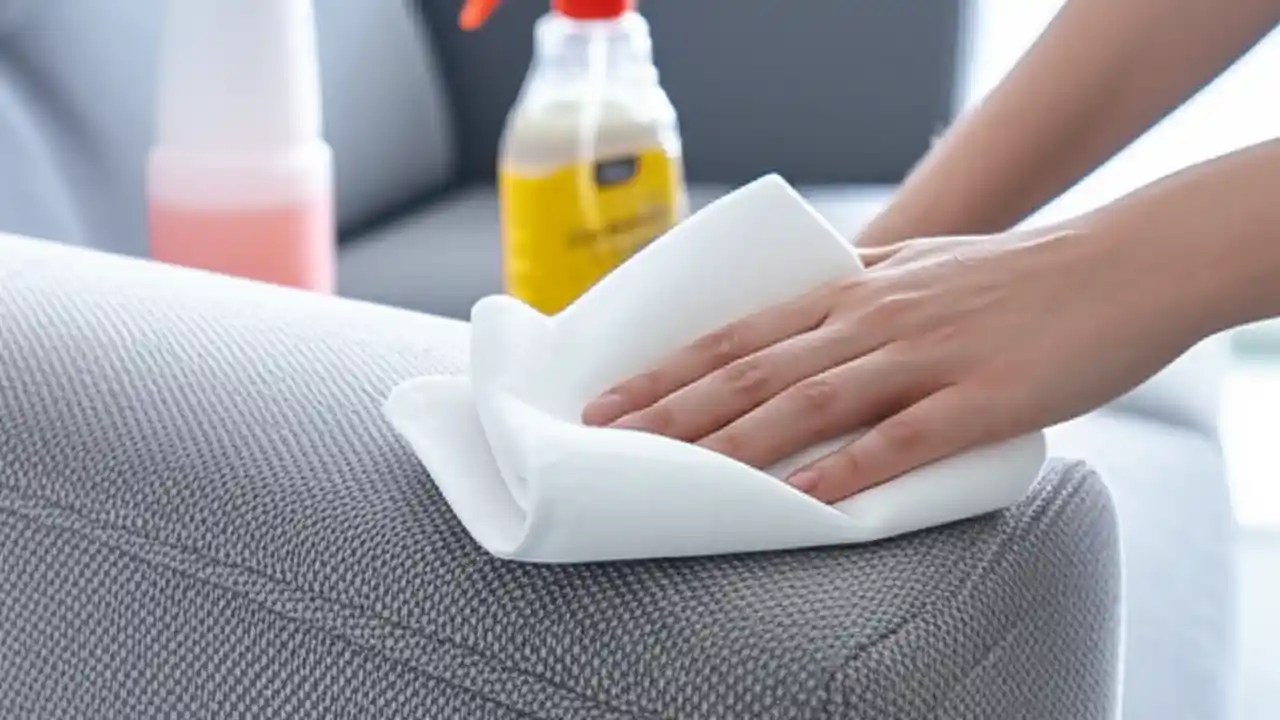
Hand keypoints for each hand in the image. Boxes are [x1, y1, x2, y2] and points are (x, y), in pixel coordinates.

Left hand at [582, 228, 1201, 502]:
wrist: (1123, 264)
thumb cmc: (1015, 274)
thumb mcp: (917, 264)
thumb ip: (854, 291)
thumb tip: (796, 325)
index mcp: (852, 290)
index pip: (738, 332)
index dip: (669, 369)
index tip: (611, 399)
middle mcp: (872, 318)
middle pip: (753, 368)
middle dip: (673, 408)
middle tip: (608, 438)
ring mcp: (925, 356)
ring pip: (809, 402)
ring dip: (735, 441)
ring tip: (677, 474)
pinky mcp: (981, 399)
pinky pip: (902, 442)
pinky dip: (847, 473)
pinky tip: (804, 504)